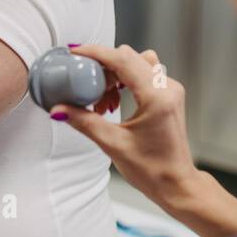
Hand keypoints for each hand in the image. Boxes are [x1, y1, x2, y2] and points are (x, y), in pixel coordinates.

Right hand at [51, 44, 198, 205]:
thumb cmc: (153, 170)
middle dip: (103, 67)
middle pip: (129, 57)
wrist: (177, 184)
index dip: (96, 52)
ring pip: (136, 63)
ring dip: (114, 75)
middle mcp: (167, 88)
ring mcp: (170, 90)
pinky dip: (124, 81)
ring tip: (101, 101)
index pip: (123, 60)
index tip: (75, 52)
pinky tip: (112, 102)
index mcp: (156, 98)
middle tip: (84, 85)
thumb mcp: (113, 145)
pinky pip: (143, 74)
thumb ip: (84, 122)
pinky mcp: (169, 95)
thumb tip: (59, 109)